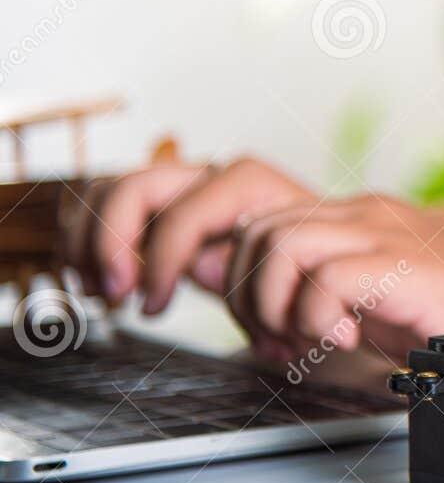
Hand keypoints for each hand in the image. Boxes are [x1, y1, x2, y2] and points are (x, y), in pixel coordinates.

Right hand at [61, 157, 312, 312]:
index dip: (160, 262)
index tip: (154, 306)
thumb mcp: (293, 271)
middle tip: (115, 295)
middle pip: (131, 188)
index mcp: (247, 183)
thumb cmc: (310, 267)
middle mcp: (207, 176)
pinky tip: (97, 282)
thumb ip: (249, 266)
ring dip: (89, 241)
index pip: (182, 214)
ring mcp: (180, 186)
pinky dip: (87, 241)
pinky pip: (104, 207)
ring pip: (108, 191)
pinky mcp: (160, 208)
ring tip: (99, 290)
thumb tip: (202, 266)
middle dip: (110, 243)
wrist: (316, 259)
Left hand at [222, 195, 443, 361]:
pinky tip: (349, 341)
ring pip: (280, 243)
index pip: (259, 223)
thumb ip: (309, 295)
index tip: (267, 336)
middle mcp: (362, 214)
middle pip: (256, 230)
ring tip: (309, 342)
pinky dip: (319, 318)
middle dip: (248, 298)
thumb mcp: (368, 305)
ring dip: (276, 305)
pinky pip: (325, 277)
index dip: (243, 283)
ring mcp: (382, 232)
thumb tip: (239, 305)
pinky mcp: (401, 263)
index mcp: (352, 219)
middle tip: (280, 345)